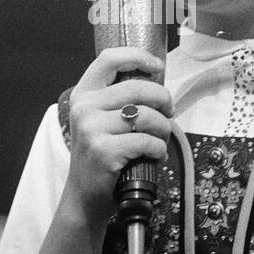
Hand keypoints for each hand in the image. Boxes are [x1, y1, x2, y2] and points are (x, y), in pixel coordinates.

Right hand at [62, 46, 171, 217]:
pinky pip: (146, 141)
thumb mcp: (100, 119)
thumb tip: (156, 80)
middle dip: (163, 100)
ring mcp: (92, 129)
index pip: (110, 59)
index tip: (157, 66)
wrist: (85, 196)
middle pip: (138, 87)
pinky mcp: (104, 151)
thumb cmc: (101, 155)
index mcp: (84, 94)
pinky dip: (159, 149)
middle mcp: (84, 108)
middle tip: (169, 113)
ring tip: (160, 139)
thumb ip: (119, 99)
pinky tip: (155, 156)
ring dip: (163, 129)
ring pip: (146, 115)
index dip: (138, 57)